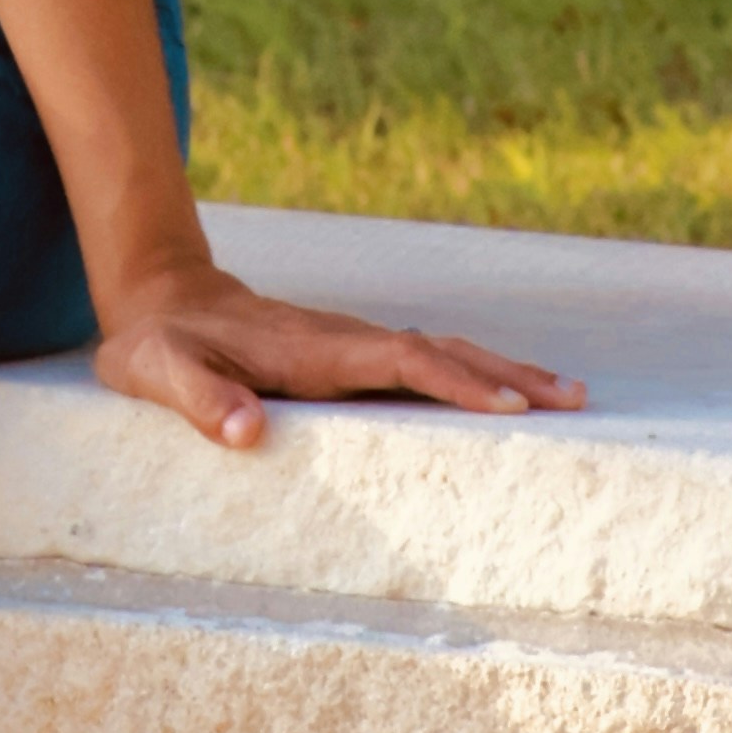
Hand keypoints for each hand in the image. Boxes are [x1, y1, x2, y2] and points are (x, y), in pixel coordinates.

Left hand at [92, 262, 587, 454]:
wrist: (161, 299)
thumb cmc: (158, 346)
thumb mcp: (158, 371)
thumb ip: (196, 398)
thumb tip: (245, 433)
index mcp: (309, 349)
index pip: (397, 359)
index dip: (453, 381)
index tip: (509, 406)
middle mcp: (344, 340)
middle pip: (440, 349)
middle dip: (506, 373)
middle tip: (573, 399)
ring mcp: (352, 345)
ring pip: (442, 351)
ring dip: (503, 371)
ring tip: (568, 396)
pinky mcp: (352, 356)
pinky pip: (426, 364)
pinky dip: (474, 375)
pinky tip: (507, 395)